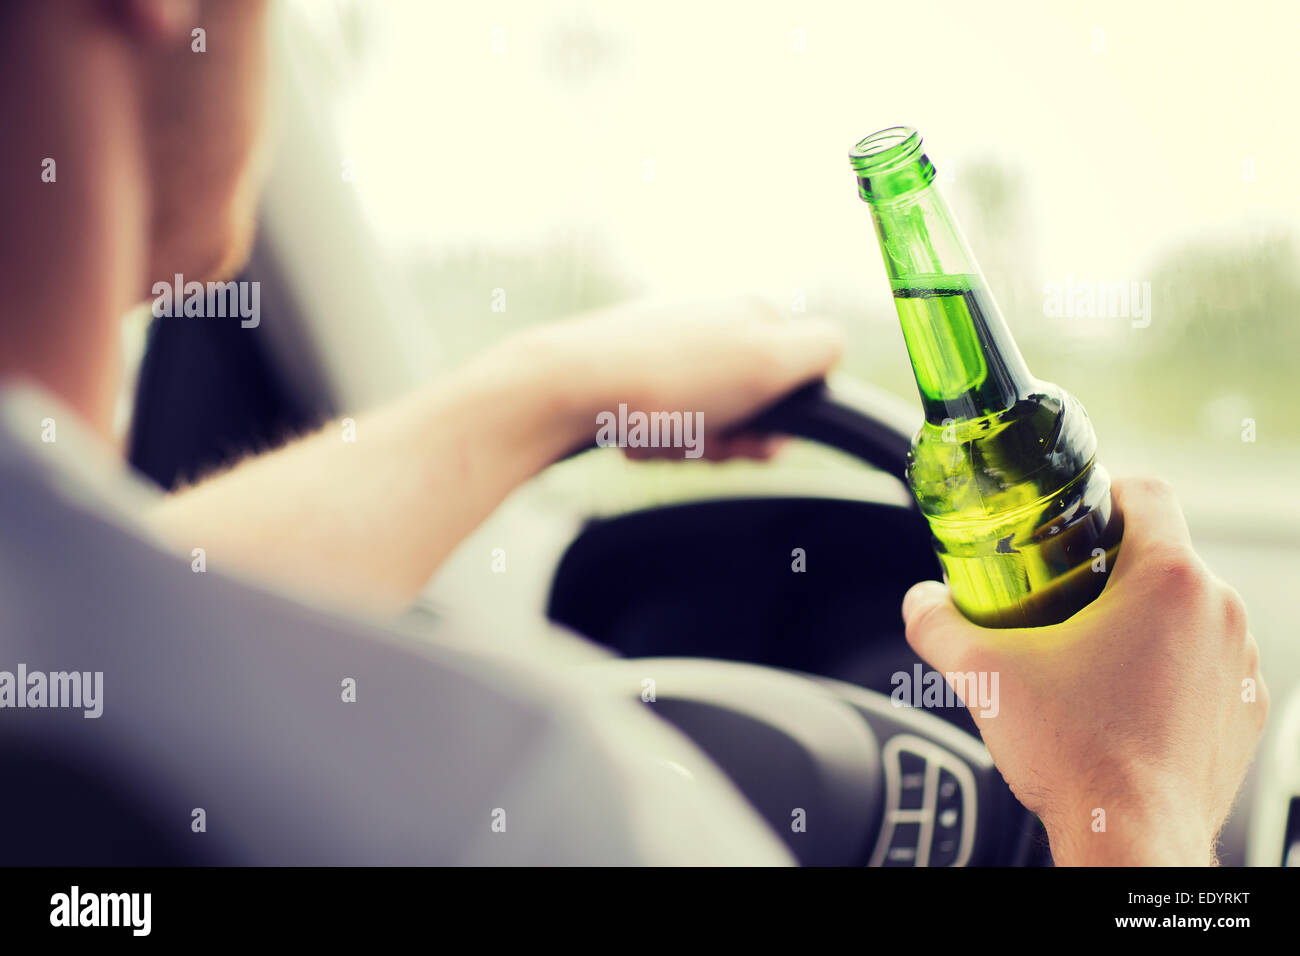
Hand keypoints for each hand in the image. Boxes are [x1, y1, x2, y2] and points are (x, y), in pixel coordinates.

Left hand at [492, 297, 843, 460]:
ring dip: (690, 444)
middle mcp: (713, 323)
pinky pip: (662, 427)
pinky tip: (631, 439)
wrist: (563, 389)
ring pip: (706, 423)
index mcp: (751, 314)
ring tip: (657, 438)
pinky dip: (653, 442)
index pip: (801, 378)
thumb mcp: (767, 361)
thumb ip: (820, 350)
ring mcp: (669, 348)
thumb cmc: (666, 381)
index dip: (783, 415)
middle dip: (730, 438)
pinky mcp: (628, 375)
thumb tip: (831, 354)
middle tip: (700, 438)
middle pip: (751, 407)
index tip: (755, 434)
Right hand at [900, 477, 1268, 865]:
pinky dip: (1169, 664)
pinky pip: (1206, 660)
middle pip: (1163, 550)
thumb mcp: (983, 673)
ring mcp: (1239, 663)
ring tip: (1088, 647)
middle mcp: (1218, 612)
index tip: (1070, 512)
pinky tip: (1121, 693)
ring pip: (1187, 607)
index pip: (1145, 489)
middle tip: (1057, 587)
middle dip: (1109, 561)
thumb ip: (936, 623)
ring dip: (1142, 614)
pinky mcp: (1244, 708)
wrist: (1130, 841)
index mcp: (1168, 580)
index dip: (1100, 488)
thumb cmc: (1076, 757)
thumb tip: (920, 601)